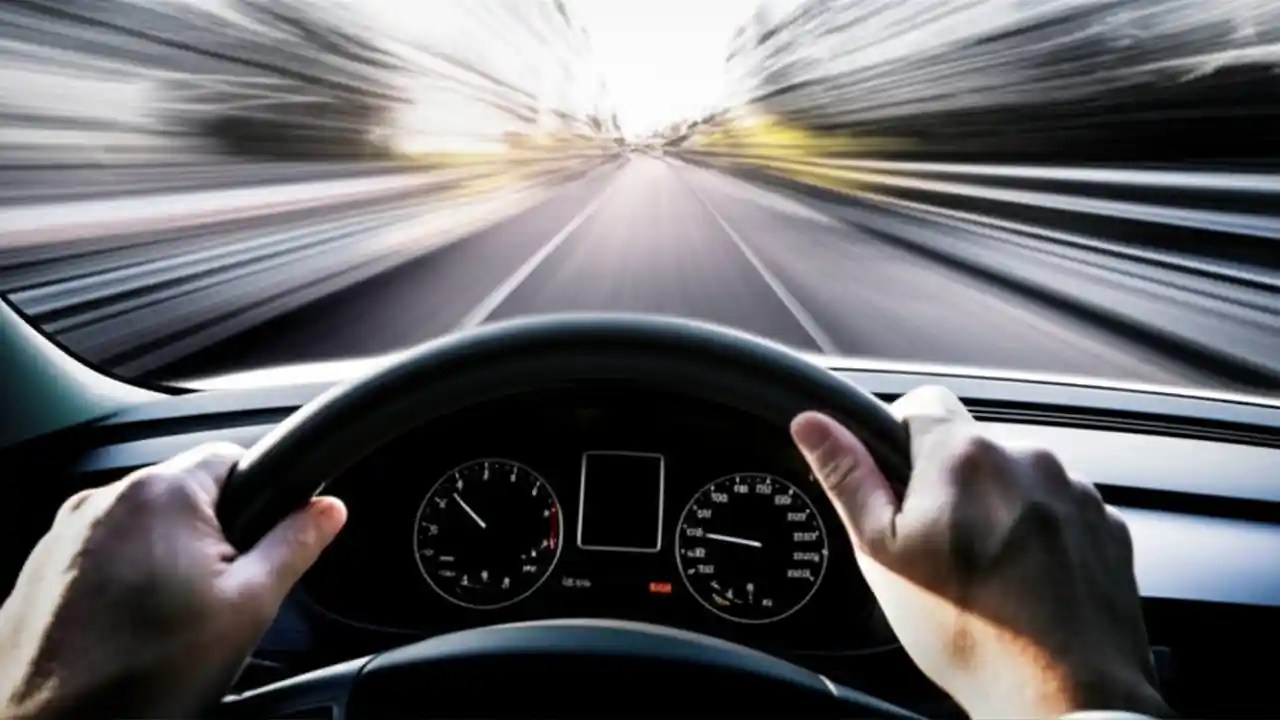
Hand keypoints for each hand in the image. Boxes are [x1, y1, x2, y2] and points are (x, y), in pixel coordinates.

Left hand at [0, 443, 346, 718]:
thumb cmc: (143, 675)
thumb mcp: (248, 608)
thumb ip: (295, 546)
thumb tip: (328, 510)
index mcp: (162, 495)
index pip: (232, 456)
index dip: (260, 498)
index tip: (260, 543)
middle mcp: (105, 500)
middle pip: (186, 496)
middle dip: (212, 538)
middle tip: (218, 599)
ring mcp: (65, 534)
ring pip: (145, 529)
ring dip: (166, 561)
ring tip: (171, 624)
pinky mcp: (42, 567)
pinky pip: (103, 556)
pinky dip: (125, 583)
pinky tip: (132, 631)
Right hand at [790, 386, 1169, 718]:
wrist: (1064, 698)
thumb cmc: (970, 633)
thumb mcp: (882, 555)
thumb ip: (848, 477)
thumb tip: (812, 422)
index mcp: (964, 456)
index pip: (921, 403)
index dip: (899, 439)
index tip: (898, 485)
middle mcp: (1028, 458)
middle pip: (971, 448)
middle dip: (950, 486)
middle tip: (937, 548)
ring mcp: (1076, 493)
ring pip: (1018, 480)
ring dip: (999, 509)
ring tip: (987, 574)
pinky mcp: (1109, 527)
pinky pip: (1062, 512)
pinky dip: (1042, 536)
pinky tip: (1026, 583)